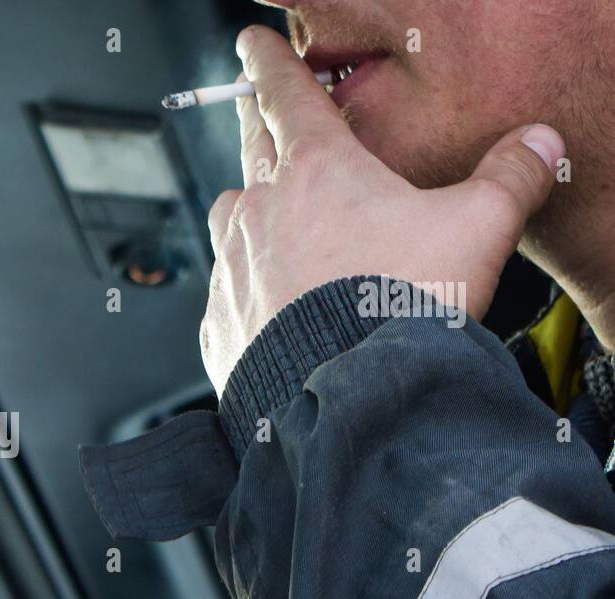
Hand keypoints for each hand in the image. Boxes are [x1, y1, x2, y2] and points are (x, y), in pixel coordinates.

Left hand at [200, 25, 565, 397]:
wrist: (351, 396)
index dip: (269, 62)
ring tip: (277, 223)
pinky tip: (273, 303)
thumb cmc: (403, 308)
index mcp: (317, 171)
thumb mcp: (478, 228)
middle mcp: (261, 211)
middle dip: (257, 126)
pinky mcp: (220, 324)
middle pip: (252, 149)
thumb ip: (508, 178)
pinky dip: (246, 285)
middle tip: (259, 115)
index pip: (285, 95)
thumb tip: (535, 146)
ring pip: (231, 218)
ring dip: (251, 210)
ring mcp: (234, 267)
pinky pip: (228, 289)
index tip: (252, 44)